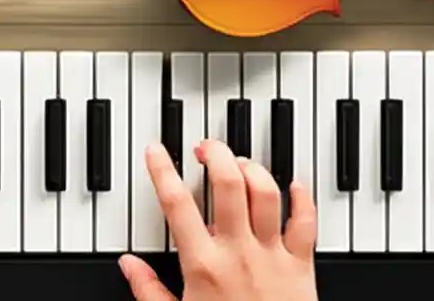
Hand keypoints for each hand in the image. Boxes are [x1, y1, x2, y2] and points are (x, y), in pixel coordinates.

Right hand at [119, 140, 317, 300]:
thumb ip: (148, 290)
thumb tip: (127, 264)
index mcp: (203, 266)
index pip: (176, 204)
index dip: (162, 169)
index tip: (156, 150)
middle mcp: (238, 253)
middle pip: (227, 183)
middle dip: (214, 153)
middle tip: (203, 147)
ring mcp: (272, 257)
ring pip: (266, 193)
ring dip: (251, 167)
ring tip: (238, 162)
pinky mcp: (302, 267)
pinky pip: (306, 222)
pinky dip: (302, 196)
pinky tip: (292, 183)